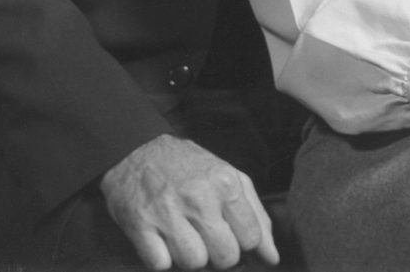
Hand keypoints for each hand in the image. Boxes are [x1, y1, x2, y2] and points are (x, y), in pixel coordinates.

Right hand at [100, 135, 277, 269]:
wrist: (137, 150)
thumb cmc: (190, 168)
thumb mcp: (229, 177)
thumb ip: (256, 215)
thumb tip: (272, 257)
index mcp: (226, 183)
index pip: (251, 238)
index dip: (242, 244)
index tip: (230, 235)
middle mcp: (199, 197)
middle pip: (225, 257)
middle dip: (218, 255)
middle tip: (205, 237)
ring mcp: (169, 212)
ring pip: (194, 263)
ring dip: (189, 258)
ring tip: (183, 237)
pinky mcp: (140, 225)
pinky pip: (161, 264)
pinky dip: (162, 258)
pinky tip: (162, 240)